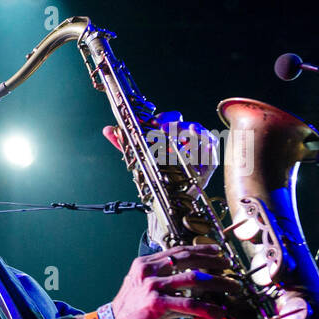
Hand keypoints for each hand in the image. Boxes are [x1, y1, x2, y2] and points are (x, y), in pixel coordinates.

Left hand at [102, 114, 219, 248]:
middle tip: (164, 129)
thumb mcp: (137, 157)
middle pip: (186, 124)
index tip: (153, 123)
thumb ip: (122, 143)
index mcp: (171, 134)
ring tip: (184, 134)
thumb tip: (106, 130)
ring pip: (202, 135)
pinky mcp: (207, 166)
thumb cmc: (152, 175)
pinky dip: (208, 150)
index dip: (164, 118)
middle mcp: (186, 140)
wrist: (163, 200)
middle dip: (176, 125)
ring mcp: (198, 152)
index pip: (171, 118)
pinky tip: (201, 148)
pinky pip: (211, 155)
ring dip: (193, 133)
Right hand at [103, 243, 237, 318]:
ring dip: (218, 283)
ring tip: (233, 287)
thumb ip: (162, 280)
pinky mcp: (157, 305)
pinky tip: (219, 311)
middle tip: (230, 267)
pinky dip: (207, 308)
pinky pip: (189, 305)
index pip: (177, 251)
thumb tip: (190, 282)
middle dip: (213, 262)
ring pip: (194, 279)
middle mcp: (148, 272)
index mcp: (144, 264)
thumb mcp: (141, 287)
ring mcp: (152, 287)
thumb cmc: (128, 310)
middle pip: (188, 260)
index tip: (217, 251)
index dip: (200, 250)